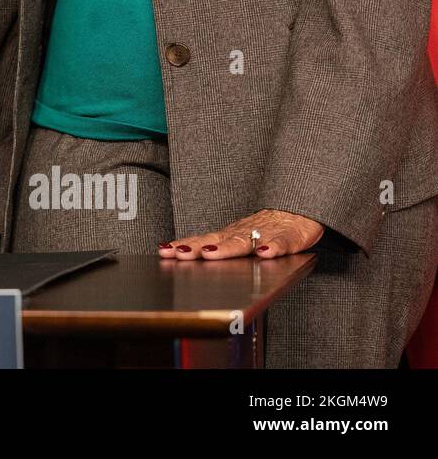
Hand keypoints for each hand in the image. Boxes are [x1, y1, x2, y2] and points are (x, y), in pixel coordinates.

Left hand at [158, 209, 323, 260]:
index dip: (185, 246)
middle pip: (218, 241)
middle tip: (181, 254)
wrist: (299, 209)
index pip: (203, 240)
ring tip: (212, 254)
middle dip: (198, 248)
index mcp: (230, 234)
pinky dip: (274, 247)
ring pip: (246, 241)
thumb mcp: (239, 237)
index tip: (165, 251)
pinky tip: (266, 252)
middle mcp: (243, 233)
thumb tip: (188, 254)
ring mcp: (266, 234)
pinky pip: (282, 242)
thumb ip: (218, 246)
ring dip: (227, 248)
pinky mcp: (290, 237)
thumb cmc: (266, 227)